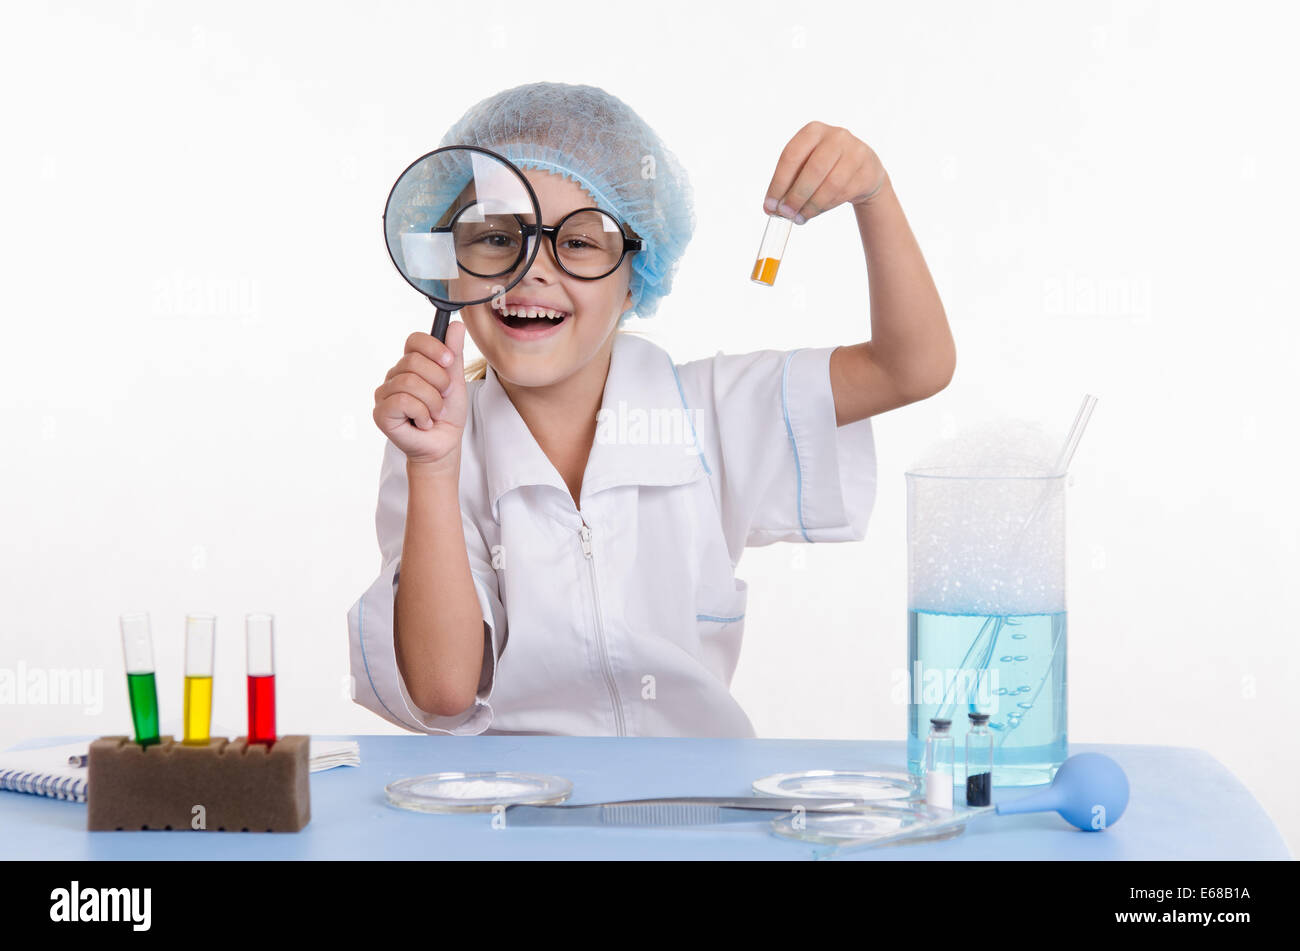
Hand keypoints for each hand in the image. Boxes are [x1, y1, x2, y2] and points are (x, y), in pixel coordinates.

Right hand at [372, 322, 468, 468]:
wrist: (443, 445)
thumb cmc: (447, 415)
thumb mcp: (455, 381)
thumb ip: (453, 355)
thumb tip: (456, 325)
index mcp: (411, 364)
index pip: (414, 340)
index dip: (433, 347)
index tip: (449, 361)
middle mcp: (394, 375)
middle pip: (414, 361)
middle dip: (439, 382)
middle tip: (443, 399)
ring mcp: (384, 393)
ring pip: (410, 382)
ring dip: (432, 402)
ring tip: (435, 414)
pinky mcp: (381, 412)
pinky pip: (403, 401)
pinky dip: (421, 413)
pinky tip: (423, 422)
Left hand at [763, 122, 886, 223]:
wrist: (863, 170)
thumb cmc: (826, 169)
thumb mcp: (805, 166)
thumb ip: (788, 183)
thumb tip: (771, 208)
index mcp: (813, 131)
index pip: (791, 156)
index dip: (778, 183)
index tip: (770, 205)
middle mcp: (836, 136)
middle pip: (813, 170)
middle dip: (796, 196)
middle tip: (786, 214)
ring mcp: (855, 152)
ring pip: (830, 184)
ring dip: (811, 205)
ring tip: (800, 217)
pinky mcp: (868, 170)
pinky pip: (843, 193)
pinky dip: (826, 206)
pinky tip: (816, 212)